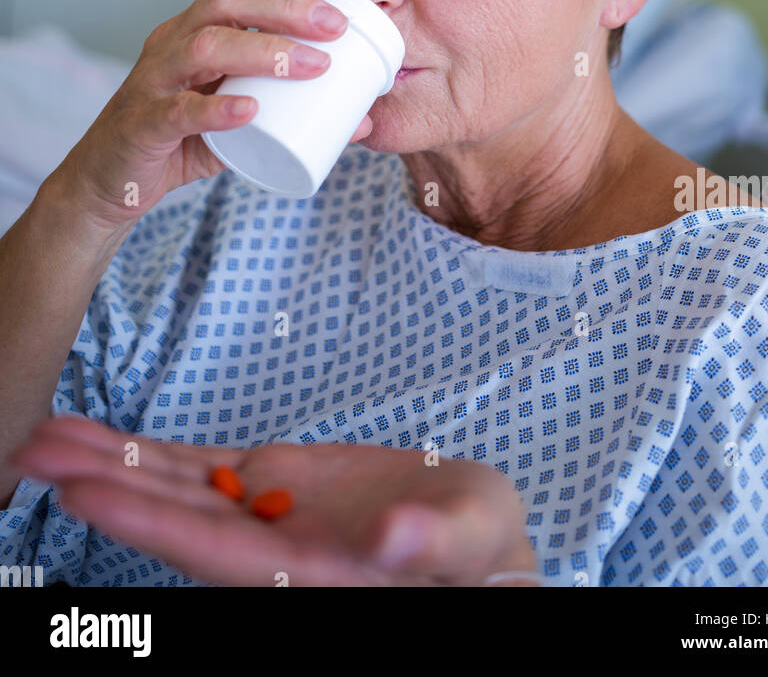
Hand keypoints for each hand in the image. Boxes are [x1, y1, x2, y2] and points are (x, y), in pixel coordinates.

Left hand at [13, 415, 539, 587]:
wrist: (475, 546)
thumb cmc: (482, 552)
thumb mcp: (473, 540)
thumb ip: (433, 542)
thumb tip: (394, 538)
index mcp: (307, 572)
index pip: (214, 549)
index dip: (148, 522)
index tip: (84, 494)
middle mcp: (266, 549)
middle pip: (171, 517)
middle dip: (102, 484)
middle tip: (30, 450)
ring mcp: (261, 514)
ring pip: (172, 487)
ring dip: (109, 462)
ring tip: (43, 435)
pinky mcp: (267, 482)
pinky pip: (196, 468)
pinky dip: (149, 454)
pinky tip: (104, 439)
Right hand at [46, 0, 371, 232]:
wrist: (111, 179)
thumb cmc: (181, 135)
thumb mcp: (241, 114)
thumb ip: (294, 112)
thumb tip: (365, 119)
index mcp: (198, 26)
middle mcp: (173, 41)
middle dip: (286, 5)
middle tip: (336, 26)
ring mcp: (154, 81)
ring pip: (203, 47)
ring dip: (264, 51)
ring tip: (314, 65)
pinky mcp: (142, 125)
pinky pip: (176, 110)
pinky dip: (215, 108)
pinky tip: (249, 110)